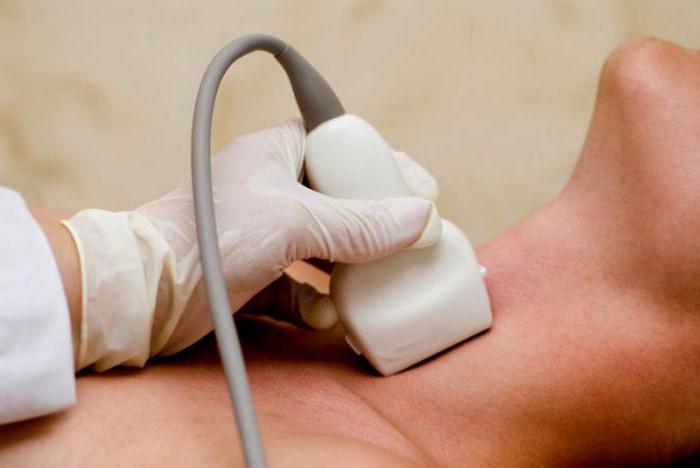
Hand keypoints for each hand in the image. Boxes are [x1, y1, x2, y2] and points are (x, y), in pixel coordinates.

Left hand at [65, 119, 438, 370]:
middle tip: (411, 245)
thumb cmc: (210, 237)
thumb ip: (358, 223)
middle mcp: (273, 189)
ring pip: (326, 248)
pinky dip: (317, 303)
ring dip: (352, 271)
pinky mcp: (256, 276)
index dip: (383, 165)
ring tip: (377, 286)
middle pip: (343, 202)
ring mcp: (265, 235)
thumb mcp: (292, 222)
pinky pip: (301, 286)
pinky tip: (327, 315)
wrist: (145, 294)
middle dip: (376, 228)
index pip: (344, 147)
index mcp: (277, 153)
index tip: (421, 191)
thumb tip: (422, 218)